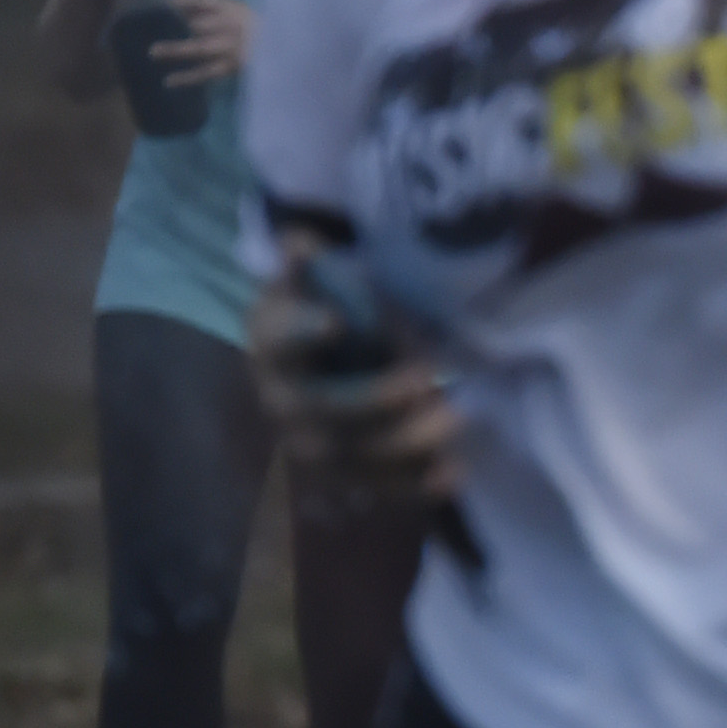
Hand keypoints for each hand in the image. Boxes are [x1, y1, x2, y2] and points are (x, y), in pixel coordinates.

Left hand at [151, 0, 251, 87]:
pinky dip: (187, 78)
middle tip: (157, 25)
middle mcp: (231, 28)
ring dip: (177, 50)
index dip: (187, 1)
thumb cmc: (255, 27)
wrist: (282, 50)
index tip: (168, 3)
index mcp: (234, 10)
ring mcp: (230, 49)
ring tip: (153, 52)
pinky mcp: (230, 67)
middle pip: (204, 25)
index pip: (208, 1)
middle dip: (183, 25)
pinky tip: (168, 82)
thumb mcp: (238, 10)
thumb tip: (176, 5)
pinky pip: (206, 72)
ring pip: (200, 49)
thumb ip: (209, 7)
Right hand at [250, 273, 464, 499]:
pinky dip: (413, 483)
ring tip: (455, 419)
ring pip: (347, 454)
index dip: (301, 333)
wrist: (330, 353)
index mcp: (271, 342)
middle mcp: (281, 398)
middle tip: (429, 379)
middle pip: (318, 409)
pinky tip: (452, 472)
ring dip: (402, 443)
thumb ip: (306, 259)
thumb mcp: (316, 277)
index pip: (277, 340)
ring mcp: (309, 439)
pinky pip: (375, 484)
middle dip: (374, 399)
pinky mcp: (344, 469)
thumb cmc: (327, 307)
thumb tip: (297, 243)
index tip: (337, 322)